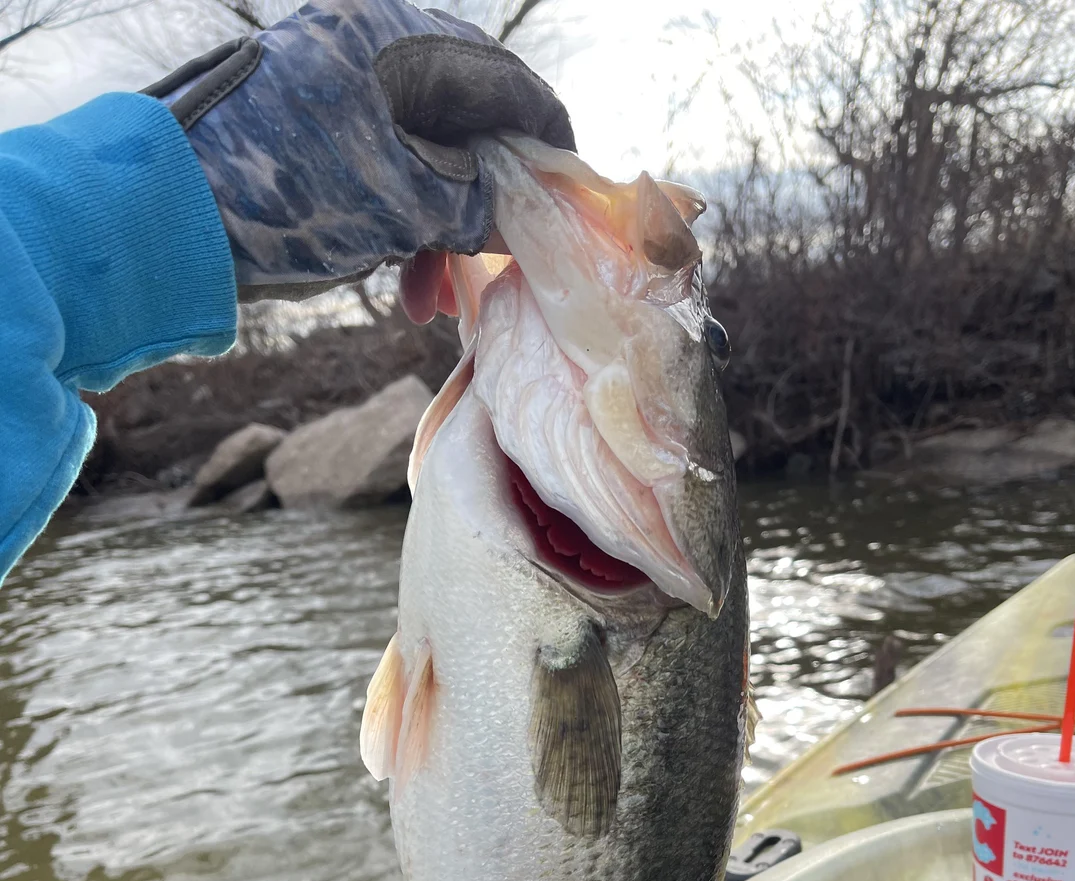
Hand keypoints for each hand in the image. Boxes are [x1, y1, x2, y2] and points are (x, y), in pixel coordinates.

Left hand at [144, 0, 573, 300]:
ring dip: (447, 238)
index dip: (548, 155)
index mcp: (401, 39)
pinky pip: (396, 185)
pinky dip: (410, 237)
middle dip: (491, 211)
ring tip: (436, 302)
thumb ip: (476, 201)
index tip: (569, 218)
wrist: (162, 221)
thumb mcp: (399, 198)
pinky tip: (408, 291)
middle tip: (500, 272)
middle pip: (476, 131)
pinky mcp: (328, 151)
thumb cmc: (285, 192)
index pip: (511, 87)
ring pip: (436, 167)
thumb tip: (527, 218)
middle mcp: (380, 58)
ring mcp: (351, 105)